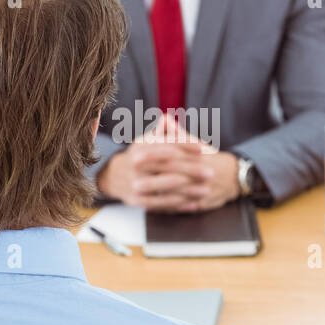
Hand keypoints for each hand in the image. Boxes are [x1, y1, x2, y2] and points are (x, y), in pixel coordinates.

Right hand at [96, 113, 234, 211]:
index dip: (185, 145)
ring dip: (188, 190)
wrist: (114, 176)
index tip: (203, 148)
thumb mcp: (146, 141)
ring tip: (205, 190)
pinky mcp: (137, 200)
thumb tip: (168, 119)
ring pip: (166, 187)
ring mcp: (136, 183)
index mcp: (140, 147)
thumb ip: (160, 133)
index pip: (166, 144)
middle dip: (192, 169)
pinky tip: (193, 204)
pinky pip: (161, 203)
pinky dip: (178, 205)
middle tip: (210, 172)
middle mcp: (136, 165)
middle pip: (169, 166)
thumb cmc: (138, 156)